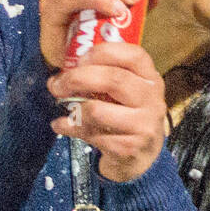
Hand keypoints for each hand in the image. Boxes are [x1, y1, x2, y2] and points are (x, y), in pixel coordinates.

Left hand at [47, 40, 166, 182]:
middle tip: (57, 85)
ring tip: (64, 109)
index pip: (134, 55)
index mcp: (151, 79)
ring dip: (73, 108)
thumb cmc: (126, 117)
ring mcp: (144, 125)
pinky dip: (70, 129)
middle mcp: (152, 100)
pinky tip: (62, 126)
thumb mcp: (125, 93)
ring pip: (97, 110)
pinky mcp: (130, 148)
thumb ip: (104, 76)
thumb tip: (63, 72)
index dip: (103, 53)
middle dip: (77, 79)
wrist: (143, 158)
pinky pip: (91, 135)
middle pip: (113, 79)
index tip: (79, 60)